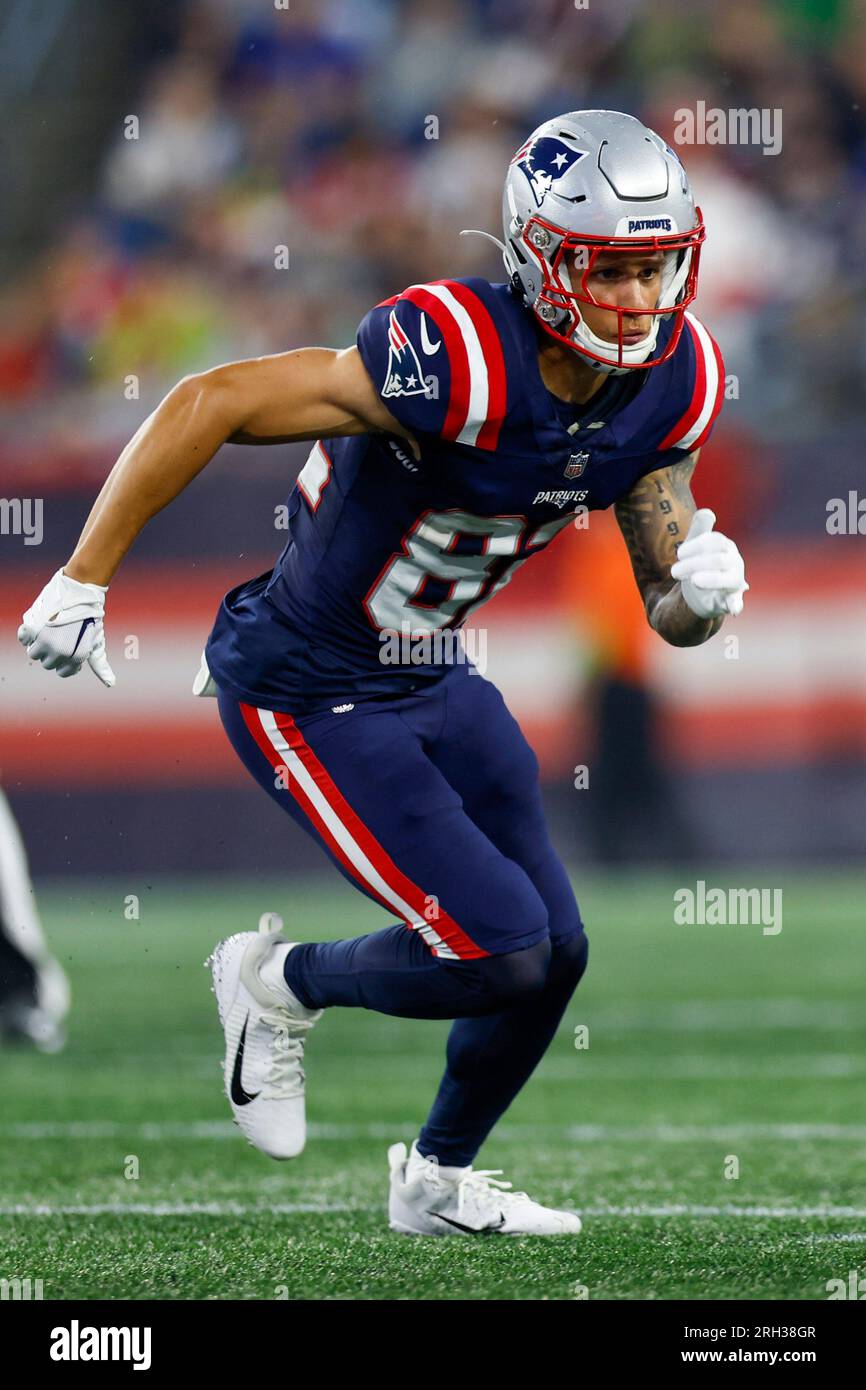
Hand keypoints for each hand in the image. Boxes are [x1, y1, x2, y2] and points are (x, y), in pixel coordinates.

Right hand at [18, 568, 115, 684]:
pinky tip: (40, 623)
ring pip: (33, 653)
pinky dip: (28, 633)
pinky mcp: (32, 627)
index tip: (69, 646)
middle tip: (61, 634)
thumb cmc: (90, 616)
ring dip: (39, 644)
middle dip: (53, 652)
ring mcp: (44, 640)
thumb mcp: (96, 641)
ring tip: (50, 629)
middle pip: (47, 664)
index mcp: (76, 657)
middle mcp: (60, 652)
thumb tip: (111, 684)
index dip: (65, 659)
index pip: (61, 672)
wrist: (80, 589)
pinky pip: (23, 639)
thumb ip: (99, 664)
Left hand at [670, 509, 748, 618]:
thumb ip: (700, 528)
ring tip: (693, 581)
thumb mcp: (697, 545)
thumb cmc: (700, 565)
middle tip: (673, 571)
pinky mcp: (731, 600)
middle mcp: (734, 562)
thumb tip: (707, 512)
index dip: (695, 546)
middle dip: (694, 564)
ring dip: (710, 579)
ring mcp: (735, 582)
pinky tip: (734, 609)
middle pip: (718, 559)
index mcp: (726, 547)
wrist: (702, 593)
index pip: (714, 541)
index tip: (679, 554)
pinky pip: (736, 602)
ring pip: (728, 579)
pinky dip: (735, 605)